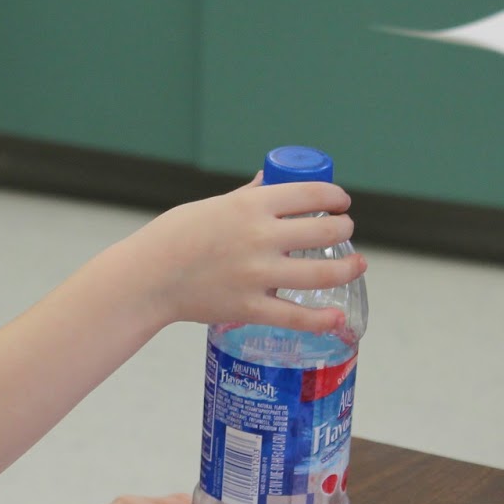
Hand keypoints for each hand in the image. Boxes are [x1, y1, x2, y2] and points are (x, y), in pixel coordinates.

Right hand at [119, 176, 367, 334]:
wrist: (148, 278)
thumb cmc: (174, 238)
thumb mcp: (212, 205)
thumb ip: (247, 196)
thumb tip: (270, 183)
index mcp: (250, 205)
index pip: (312, 195)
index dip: (336, 197)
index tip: (341, 202)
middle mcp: (260, 237)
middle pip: (323, 232)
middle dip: (344, 229)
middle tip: (345, 231)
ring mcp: (257, 274)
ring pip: (321, 273)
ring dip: (347, 267)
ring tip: (355, 264)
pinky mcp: (250, 307)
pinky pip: (296, 316)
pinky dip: (322, 320)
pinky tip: (338, 318)